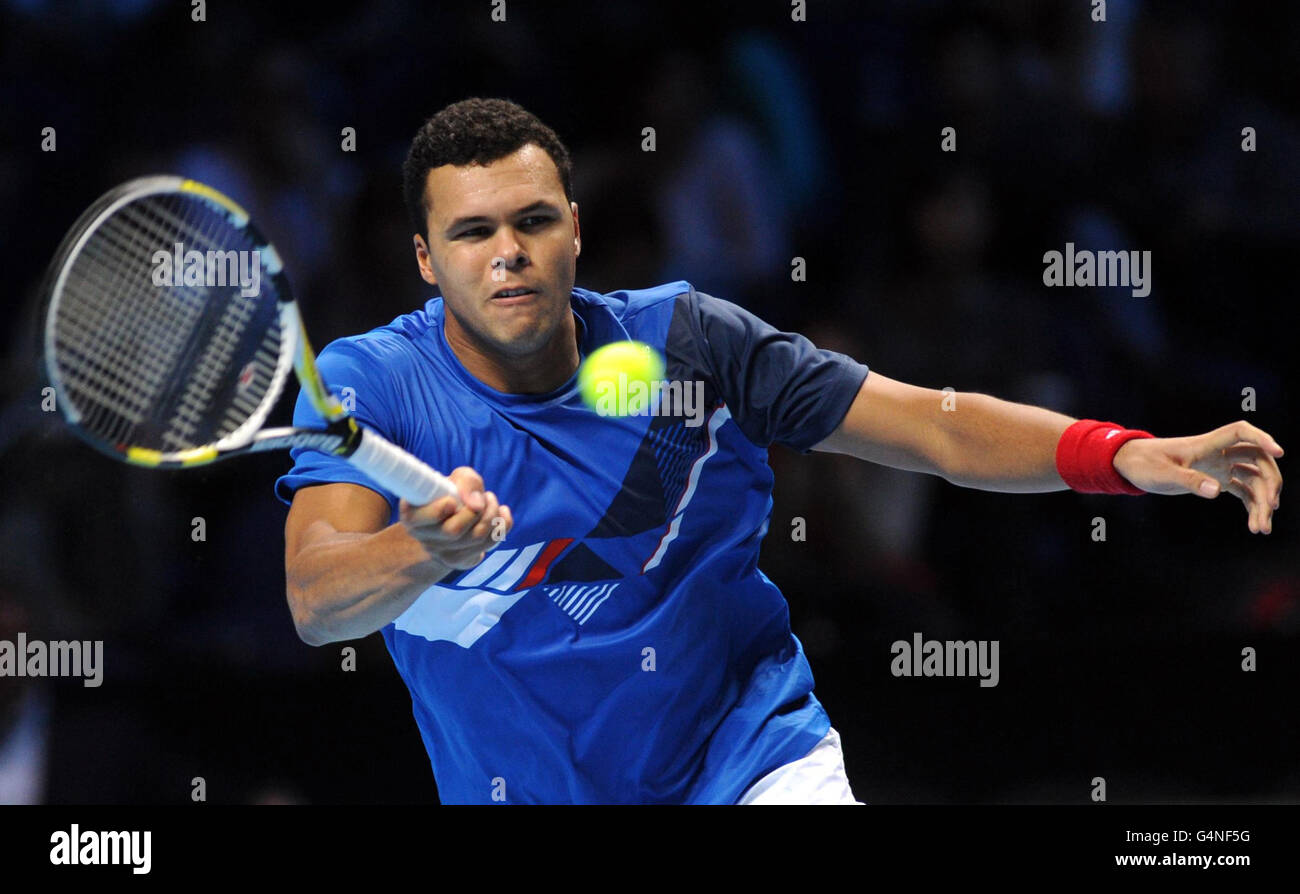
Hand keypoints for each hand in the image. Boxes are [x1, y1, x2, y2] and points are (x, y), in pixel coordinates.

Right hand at [399, 466, 513, 567]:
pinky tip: (501, 512)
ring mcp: (441, 554)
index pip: (430, 517)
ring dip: (492, 514)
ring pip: (476, 538)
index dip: (447, 506)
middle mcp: (423, 538)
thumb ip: (466, 482)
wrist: (451, 517)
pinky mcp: (461, 561)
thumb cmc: (450, 493)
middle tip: (484, 496)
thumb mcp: (455, 479)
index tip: (454, 499)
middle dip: (477, 510)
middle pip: (454, 531)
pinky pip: (490, 543)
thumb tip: (477, 504)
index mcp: (412, 516)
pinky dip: (503, 524)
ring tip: (490, 501)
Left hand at [1113, 420, 1283, 533]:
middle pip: (1257, 460)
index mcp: (1206, 444)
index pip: (1240, 432)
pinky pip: (1243, 491)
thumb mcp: (1162, 474)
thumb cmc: (1144, 464)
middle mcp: (1219, 453)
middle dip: (1269, 483)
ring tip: (1261, 529)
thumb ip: (1189, 480)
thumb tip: (1217, 490)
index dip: (1262, 438)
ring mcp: (1220, 466)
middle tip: (1270, 508)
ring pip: (1253, 479)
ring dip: (1262, 502)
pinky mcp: (1217, 480)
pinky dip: (1252, 507)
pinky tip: (1255, 525)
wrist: (1131, 465)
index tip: (1279, 452)